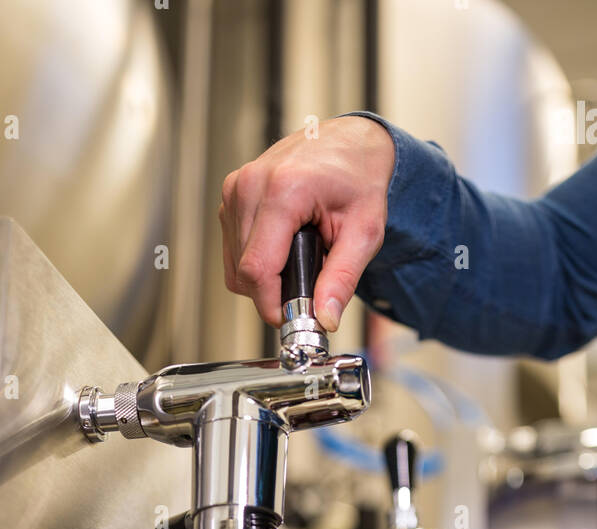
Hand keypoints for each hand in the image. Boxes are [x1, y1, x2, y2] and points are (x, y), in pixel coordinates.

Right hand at [219, 116, 394, 331]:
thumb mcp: (365, 232)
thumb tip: (325, 318)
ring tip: (299, 259)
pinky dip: (256, 259)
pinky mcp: (232, 193)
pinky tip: (283, 246)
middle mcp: (251, 185)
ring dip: (263, 276)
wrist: (351, 142)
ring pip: (234, 264)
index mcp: (284, 190)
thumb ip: (343, 278)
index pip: (257, 270)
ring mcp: (236, 188)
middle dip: (272, 292)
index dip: (272, 304)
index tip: (293, 316)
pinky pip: (233, 248)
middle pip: (243, 272)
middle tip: (307, 289)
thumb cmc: (360, 178)